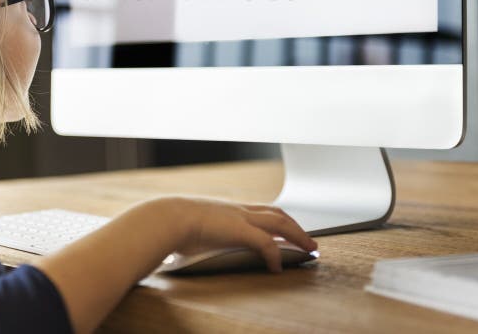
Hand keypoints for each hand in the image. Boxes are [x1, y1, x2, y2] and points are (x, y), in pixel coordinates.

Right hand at [168, 196, 317, 271]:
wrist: (168, 218)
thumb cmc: (173, 223)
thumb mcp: (191, 226)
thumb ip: (200, 232)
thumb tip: (190, 244)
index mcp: (229, 208)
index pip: (262, 209)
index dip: (278, 219)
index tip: (289, 227)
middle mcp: (238, 210)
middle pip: (276, 213)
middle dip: (296, 226)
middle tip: (310, 240)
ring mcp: (240, 218)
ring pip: (279, 223)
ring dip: (297, 235)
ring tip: (309, 249)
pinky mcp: (239, 231)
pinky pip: (266, 243)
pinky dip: (276, 255)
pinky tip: (278, 268)